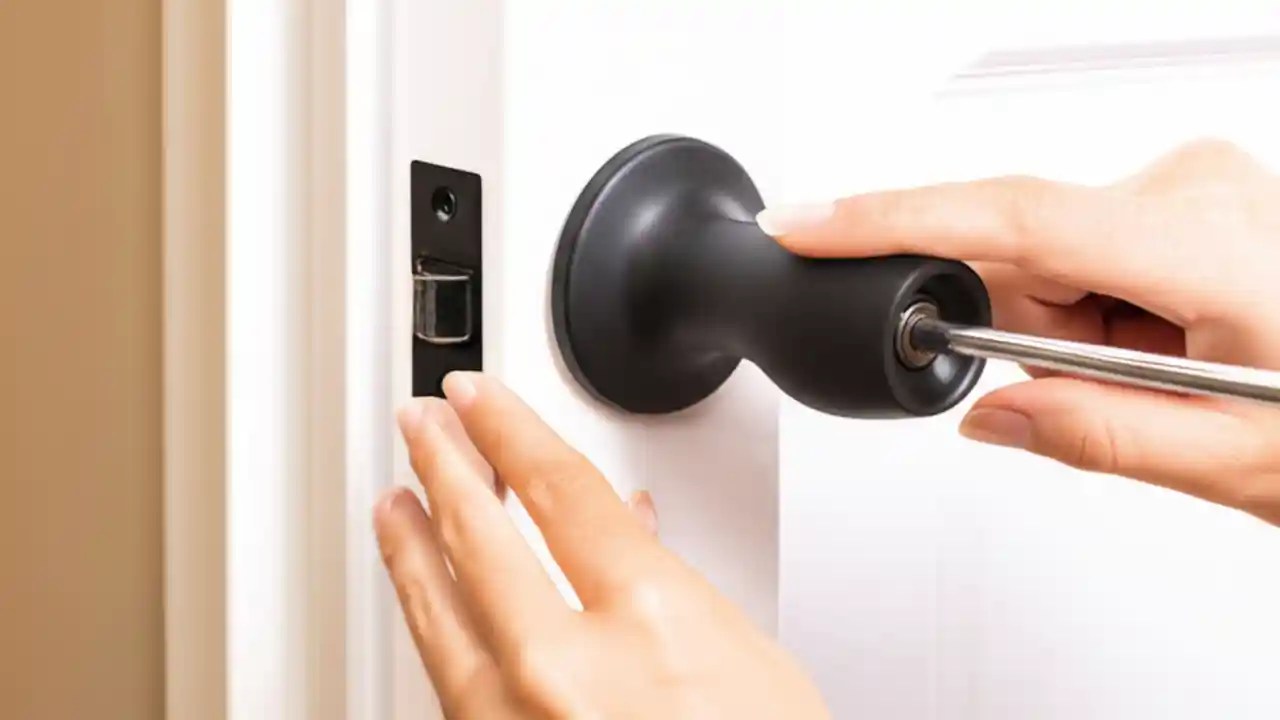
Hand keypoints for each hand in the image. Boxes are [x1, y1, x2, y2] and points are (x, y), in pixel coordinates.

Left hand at [374, 372, 829, 718]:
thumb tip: (626, 526)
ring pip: (438, 609)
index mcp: (649, 626)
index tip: (482, 398)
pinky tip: (427, 604)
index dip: (511, 428)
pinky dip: (432, 625)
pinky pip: (446, 679)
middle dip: (445, 465)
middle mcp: (566, 672)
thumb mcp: (747, 663)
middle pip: (482, 533)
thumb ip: (672, 586)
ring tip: (394, 502)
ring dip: (412, 545)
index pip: (560, 488)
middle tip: (421, 426)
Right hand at [758, 139, 1279, 525]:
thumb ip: (1092, 435)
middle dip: (1024, 330)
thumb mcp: (1231, 460)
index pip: (1006, 215)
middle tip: (1106, 387)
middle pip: (1021, 249)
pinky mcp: (1178, 195)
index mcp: (1200, 243)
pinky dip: (1089, 308)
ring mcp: (1188, 184)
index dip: (888, 219)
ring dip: (1068, 327)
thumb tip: (988, 413)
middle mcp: (1190, 188)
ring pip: (1048, 255)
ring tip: (1157, 370)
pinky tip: (1154, 342)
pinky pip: (1080, 246)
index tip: (802, 223)